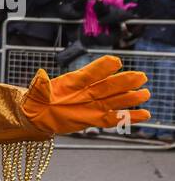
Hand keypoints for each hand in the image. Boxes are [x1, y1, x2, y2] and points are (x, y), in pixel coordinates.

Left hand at [21, 55, 149, 133]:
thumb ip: (40, 85)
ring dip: (129, 98)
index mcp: (73, 82)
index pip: (89, 73)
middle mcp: (87, 91)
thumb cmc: (36, 99)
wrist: (37, 115)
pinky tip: (144, 114)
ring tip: (145, 94)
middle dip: (123, 82)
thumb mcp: (35, 92)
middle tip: (140, 76)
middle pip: (108, 86)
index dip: (102, 68)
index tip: (115, 61)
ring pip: (114, 101)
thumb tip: (40, 75)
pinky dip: (128, 117)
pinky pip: (112, 118)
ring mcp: (92, 105)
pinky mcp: (94, 119)